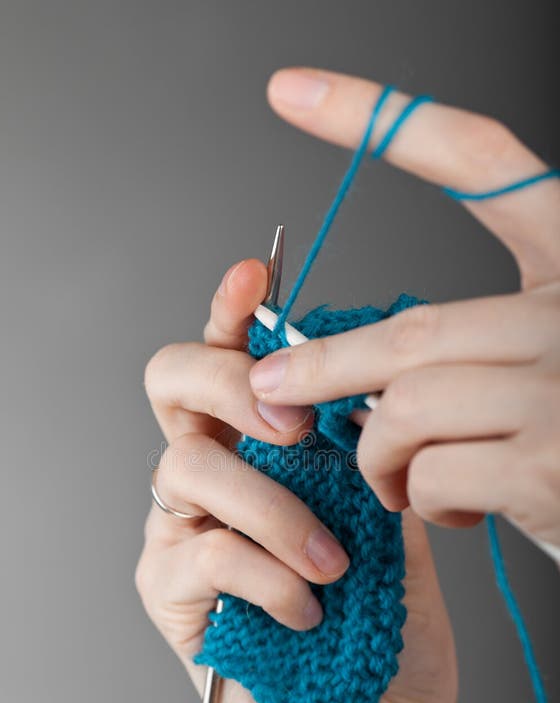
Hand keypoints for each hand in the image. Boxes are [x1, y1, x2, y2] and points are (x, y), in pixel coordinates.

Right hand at [136, 257, 456, 702]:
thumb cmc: (386, 635)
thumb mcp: (392, 521)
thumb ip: (363, 454)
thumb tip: (360, 387)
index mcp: (261, 453)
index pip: (230, 362)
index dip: (233, 311)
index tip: (255, 274)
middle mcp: (210, 480)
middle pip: (172, 385)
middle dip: (229, 383)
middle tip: (290, 424)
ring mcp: (180, 536)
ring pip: (186, 469)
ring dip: (270, 506)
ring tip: (332, 563)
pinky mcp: (170, 599)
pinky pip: (203, 556)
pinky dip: (265, 575)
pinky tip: (308, 611)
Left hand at [250, 67, 559, 557]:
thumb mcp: (540, 372)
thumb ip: (469, 351)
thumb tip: (361, 376)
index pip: (484, 161)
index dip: (386, 121)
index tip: (293, 91)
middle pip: (414, 326)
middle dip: (324, 367)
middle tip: (271, 386)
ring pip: (409, 405)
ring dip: (379, 453)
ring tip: (394, 478)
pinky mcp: (550, 465)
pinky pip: (433, 472)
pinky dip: (420, 498)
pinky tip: (453, 510)